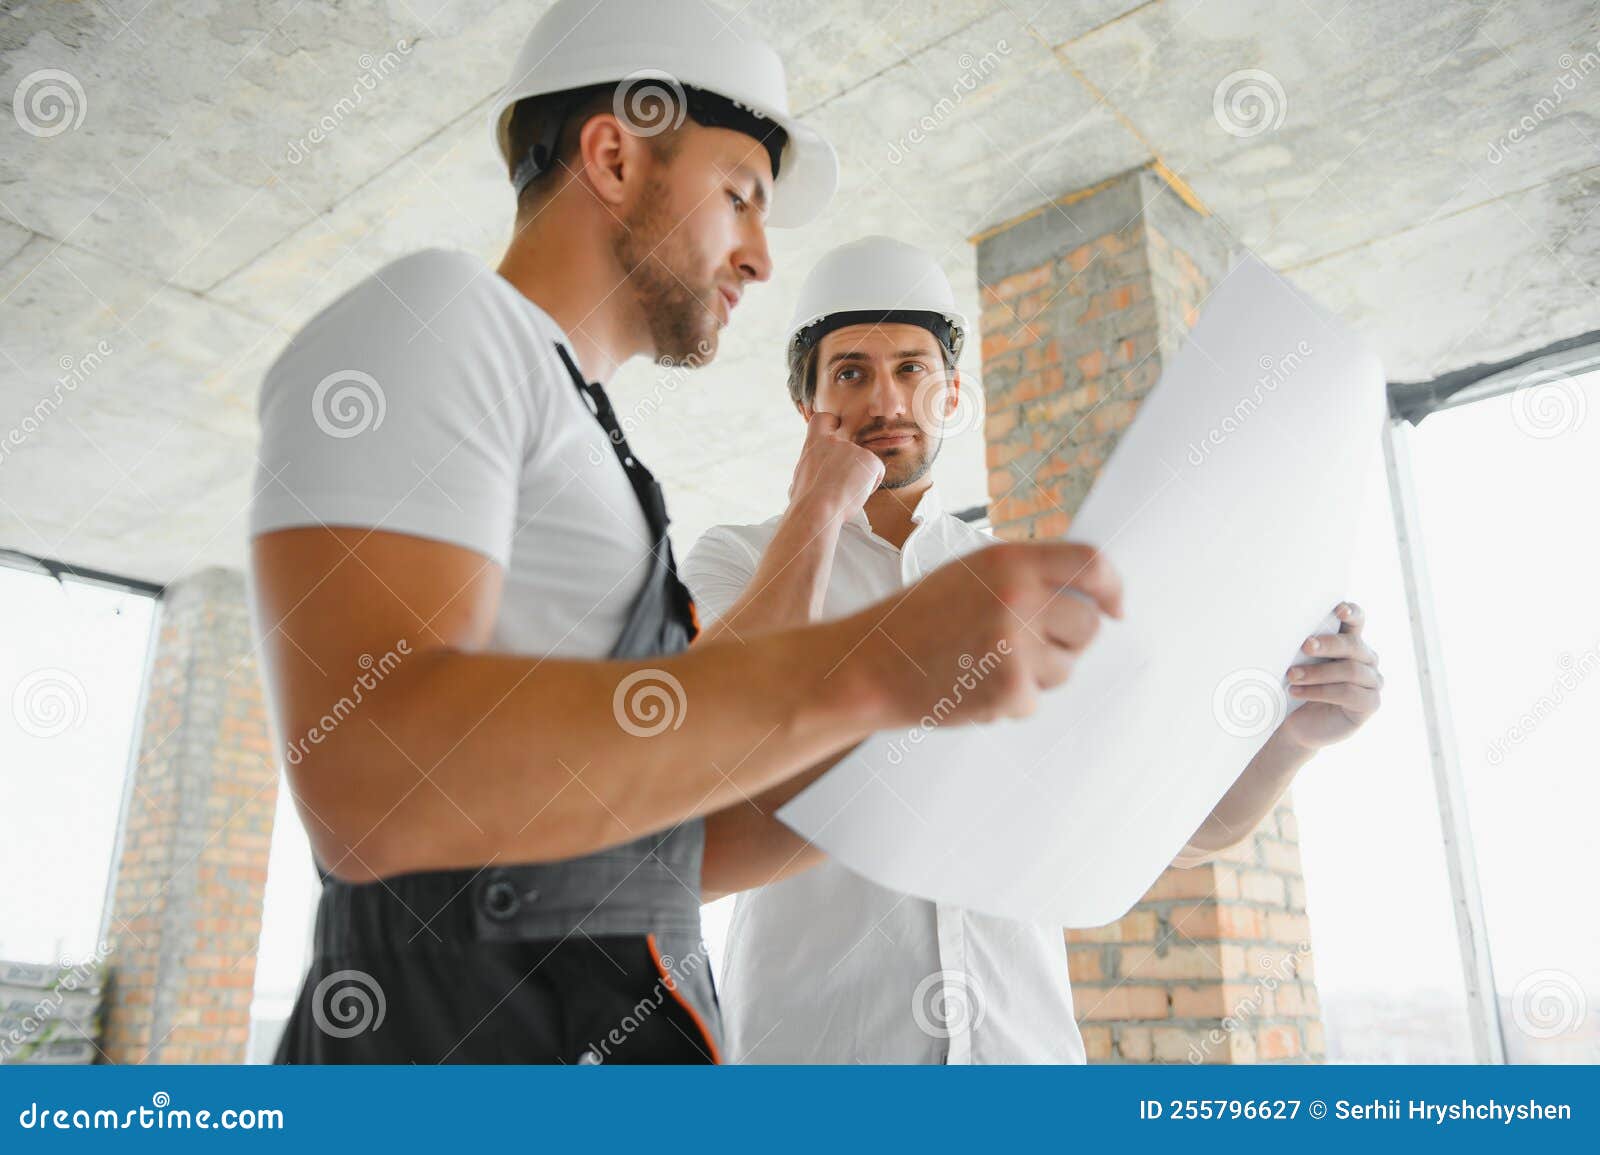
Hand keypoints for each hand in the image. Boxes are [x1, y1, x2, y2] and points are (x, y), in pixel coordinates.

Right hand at [788, 411, 884, 522]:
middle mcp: (834, 441)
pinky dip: (869, 486)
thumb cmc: (805, 501)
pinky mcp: (870, 459)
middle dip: (850, 464)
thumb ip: (812, 470)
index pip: (822, 420)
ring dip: (858, 478)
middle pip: (849, 448)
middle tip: (842, 483)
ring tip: (844, 494)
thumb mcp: (801, 479)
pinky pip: (875, 473)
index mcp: (814, 444)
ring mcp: (853, 449)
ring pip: (863, 464)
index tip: (833, 438)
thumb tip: (811, 478)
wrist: (817, 508)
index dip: (830, 426)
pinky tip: (856, 494)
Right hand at [856, 541, 1123, 725]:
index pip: (1092, 564)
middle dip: (1068, 641)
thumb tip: (1090, 597)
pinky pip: (1037, 700)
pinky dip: (1010, 702)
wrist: (867, 665)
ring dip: (1037, 675)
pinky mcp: (1009, 687)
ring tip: (984, 665)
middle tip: (1026, 647)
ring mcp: (1015, 643)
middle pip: (1089, 624)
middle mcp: (1018, 596)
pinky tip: (972, 687)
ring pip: (1066, 668)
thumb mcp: (969, 575)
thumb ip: (1025, 576)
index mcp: (1010, 560)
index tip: (1116, 608)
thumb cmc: (917, 620)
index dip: (1113, 588)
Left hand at [1278, 601, 1382, 750]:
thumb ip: (1305, 648)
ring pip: (1350, 670)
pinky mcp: (1370, 703)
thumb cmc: (1300, 687)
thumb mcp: (1301, 664)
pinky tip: (1298, 692)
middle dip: (1327, 644)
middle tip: (1304, 646)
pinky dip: (1320, 692)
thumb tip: (1288, 631)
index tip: (1338, 609)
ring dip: (1317, 672)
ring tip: (1292, 676)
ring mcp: (1372, 682)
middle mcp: (1367, 659)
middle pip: (1353, 644)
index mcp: (1351, 642)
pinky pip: (1348, 693)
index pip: (1357, 620)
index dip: (1351, 613)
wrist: (1299, 724)